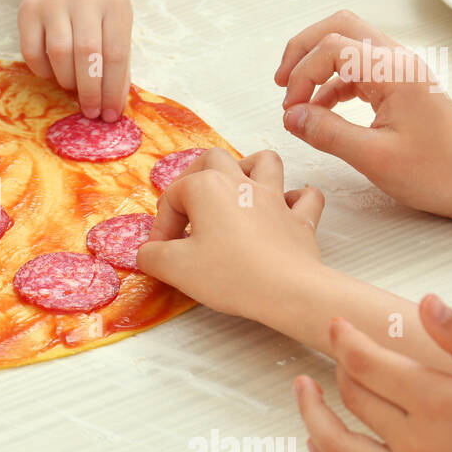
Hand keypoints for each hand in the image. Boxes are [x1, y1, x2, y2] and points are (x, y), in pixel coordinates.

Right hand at [18, 0, 132, 119]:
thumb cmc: (94, 13)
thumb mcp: (114, 28)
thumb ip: (118, 63)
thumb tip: (113, 105)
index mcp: (114, 4)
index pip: (116, 54)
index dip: (113, 89)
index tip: (111, 114)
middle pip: (88, 53)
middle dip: (90, 90)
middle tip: (91, 112)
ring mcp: (53, 2)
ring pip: (59, 53)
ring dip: (67, 80)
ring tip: (72, 87)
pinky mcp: (28, 10)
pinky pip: (32, 52)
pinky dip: (44, 71)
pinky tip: (52, 73)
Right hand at [136, 149, 324, 318]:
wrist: (288, 291)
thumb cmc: (231, 275)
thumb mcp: (176, 268)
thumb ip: (152, 256)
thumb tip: (147, 252)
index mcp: (207, 188)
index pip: (172, 197)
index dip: (161, 225)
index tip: (160, 252)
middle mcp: (241, 183)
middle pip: (213, 160)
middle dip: (194, 177)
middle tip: (187, 206)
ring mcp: (275, 198)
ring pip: (264, 162)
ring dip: (247, 170)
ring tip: (235, 190)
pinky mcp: (300, 219)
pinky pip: (304, 197)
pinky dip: (294, 199)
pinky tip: (283, 210)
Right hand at [273, 10, 451, 223]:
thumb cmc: (438, 172)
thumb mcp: (373, 157)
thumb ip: (326, 133)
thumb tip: (292, 117)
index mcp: (394, 72)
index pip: (332, 48)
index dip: (302, 74)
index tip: (290, 109)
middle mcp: (398, 62)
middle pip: (339, 28)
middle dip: (303, 50)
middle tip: (283, 82)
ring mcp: (400, 71)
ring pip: (347, 45)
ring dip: (316, 65)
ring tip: (296, 101)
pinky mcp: (399, 86)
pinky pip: (357, 70)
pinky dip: (331, 83)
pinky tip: (319, 111)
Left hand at [296, 295, 451, 451]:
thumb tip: (429, 304)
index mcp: (441, 404)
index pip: (367, 362)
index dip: (344, 338)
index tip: (337, 325)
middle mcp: (416, 443)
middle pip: (352, 396)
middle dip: (338, 366)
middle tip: (339, 350)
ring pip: (335, 444)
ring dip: (310, 413)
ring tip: (303, 389)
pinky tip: (317, 451)